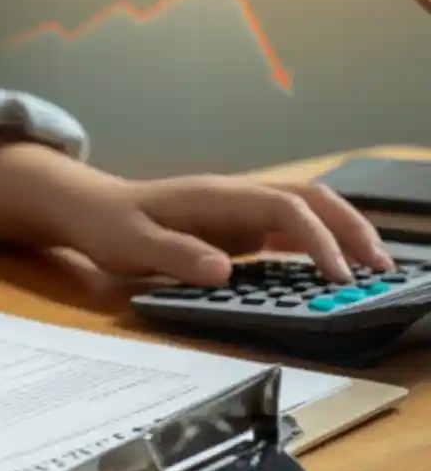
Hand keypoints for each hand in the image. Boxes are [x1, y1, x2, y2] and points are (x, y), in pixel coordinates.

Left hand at [61, 175, 394, 285]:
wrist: (90, 209)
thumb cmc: (107, 224)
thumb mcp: (129, 245)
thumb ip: (173, 255)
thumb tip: (224, 269)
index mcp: (215, 197)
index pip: (283, 209)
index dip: (315, 238)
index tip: (334, 274)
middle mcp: (236, 199)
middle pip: (309, 200)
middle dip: (349, 228)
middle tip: (380, 267)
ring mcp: (239, 213)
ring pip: (306, 214)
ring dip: (342, 235)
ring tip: (373, 270)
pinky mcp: (237, 231)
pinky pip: (288, 234)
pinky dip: (318, 248)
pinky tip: (335, 273)